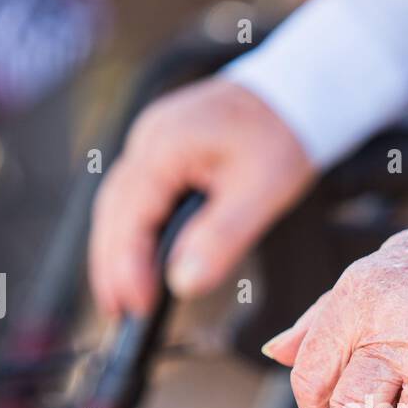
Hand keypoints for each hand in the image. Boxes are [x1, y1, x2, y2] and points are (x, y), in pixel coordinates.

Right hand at [89, 77, 314, 314]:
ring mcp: (150, 141)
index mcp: (166, 146)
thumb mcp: (261, 193)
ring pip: (118, 204)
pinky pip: (134, 194)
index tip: (137, 308)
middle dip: (112, 266)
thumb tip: (183, 284)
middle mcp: (148, 139)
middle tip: (119, 314)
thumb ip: (221, 238)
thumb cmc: (282, 136)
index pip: (132, 216)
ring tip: (121, 299)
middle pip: (114, 211)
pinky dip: (132, 230)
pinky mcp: (160, 149)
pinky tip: (137, 260)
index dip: (128, 266)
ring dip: (116, 251)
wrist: (295, 93)